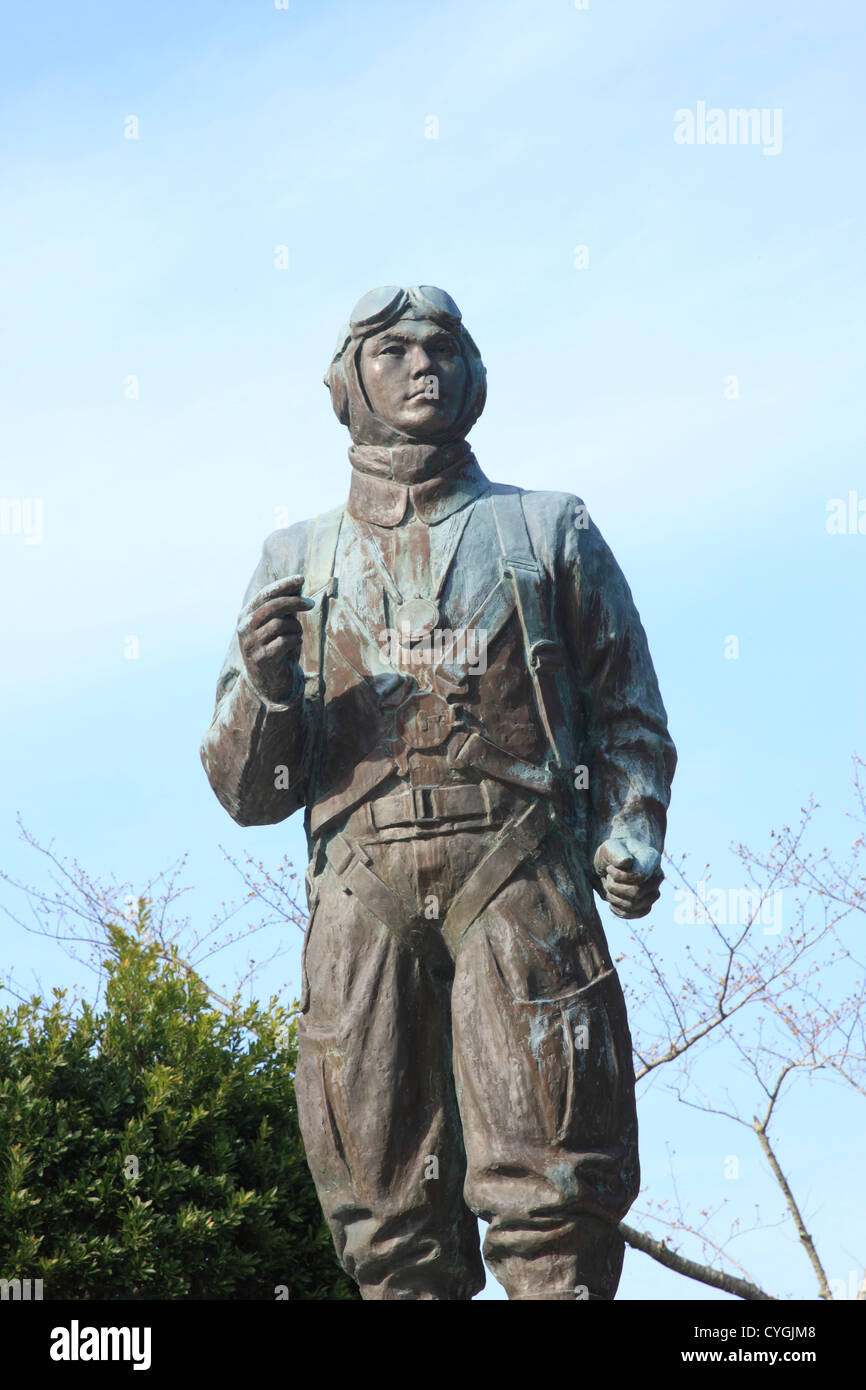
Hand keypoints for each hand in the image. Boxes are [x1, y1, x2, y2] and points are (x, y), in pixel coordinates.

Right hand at [237, 574, 314, 703]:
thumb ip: (284, 606)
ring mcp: (251, 643)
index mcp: (245, 615)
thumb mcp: (277, 624)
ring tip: (297, 634)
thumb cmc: (274, 646)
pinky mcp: (262, 658)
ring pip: (281, 624)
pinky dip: (295, 640)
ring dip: (296, 627)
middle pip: (273, 606)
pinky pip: (286, 641)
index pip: (265, 594)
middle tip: (311, 604)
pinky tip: (295, 644)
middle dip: (295, 602)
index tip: (301, 579)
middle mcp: (244, 628)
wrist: (267, 681)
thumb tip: (298, 583)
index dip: (283, 585)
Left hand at [593, 837, 662, 918]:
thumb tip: (628, 862)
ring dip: (614, 898)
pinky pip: (634, 915)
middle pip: (636, 892)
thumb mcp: (610, 848)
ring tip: (609, 886)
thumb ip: (617, 853)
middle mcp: (657, 876)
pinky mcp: (646, 905)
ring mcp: (653, 892)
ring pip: (633, 905)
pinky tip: (612, 901)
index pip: (640, 876)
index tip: (610, 867)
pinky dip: (618, 910)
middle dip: (615, 887)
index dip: (620, 876)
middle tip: (607, 878)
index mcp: (651, 858)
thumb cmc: (612, 853)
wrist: (611, 864)